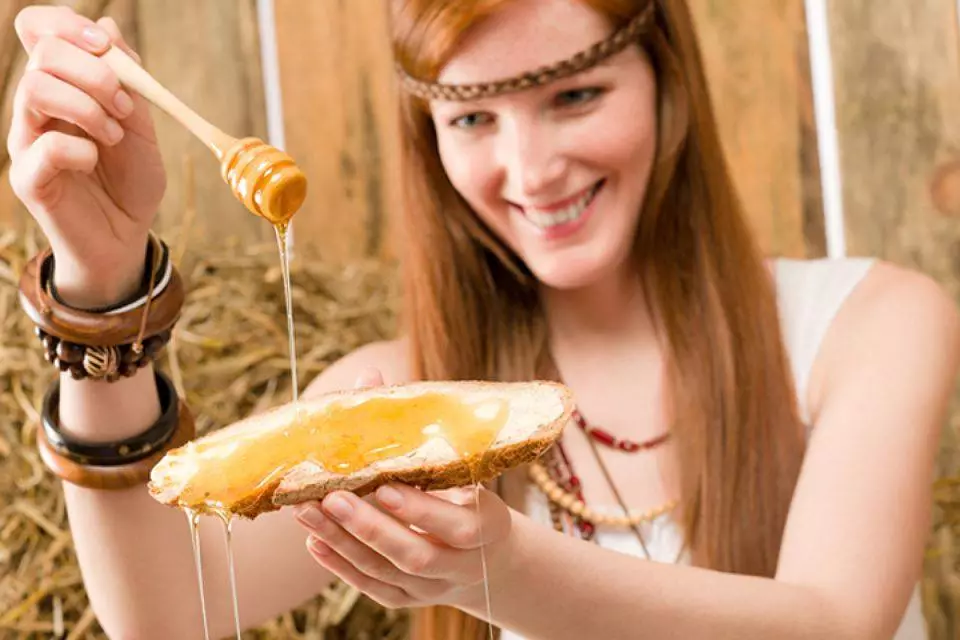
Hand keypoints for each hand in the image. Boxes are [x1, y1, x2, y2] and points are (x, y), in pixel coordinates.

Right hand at [9, 5, 166, 306]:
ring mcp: (26, 140)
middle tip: (123, 107)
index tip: (106, 48)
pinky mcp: (29, 178)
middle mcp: (35, 107)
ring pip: (36, 89)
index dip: (68, 25)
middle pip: (42, 53)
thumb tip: (108, 27)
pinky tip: (95, 161)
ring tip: (114, 135)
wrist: (128, 234)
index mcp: (61, 85)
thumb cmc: (131, 180)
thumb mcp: (140, 125)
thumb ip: (127, 81)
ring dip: (88, 107)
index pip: (39, 29)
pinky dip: (82, 149)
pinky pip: (47, 145)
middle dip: (94, 72)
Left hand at [293, 369, 515, 609]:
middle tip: (332, 498)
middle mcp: (463, 564)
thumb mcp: (460, 467)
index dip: (421, 510)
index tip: (384, 486)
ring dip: (343, 543)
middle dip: (370, 527)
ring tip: (306, 511)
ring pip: (387, 573)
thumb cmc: (467, 494)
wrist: (488, 556)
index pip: (458, 525)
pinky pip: (372, 588)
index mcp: (488, 525)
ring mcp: (433, 587)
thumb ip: (417, 429)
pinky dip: (340, 566)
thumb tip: (371, 377)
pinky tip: (313, 540)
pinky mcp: (408, 599)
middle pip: (416, 554)